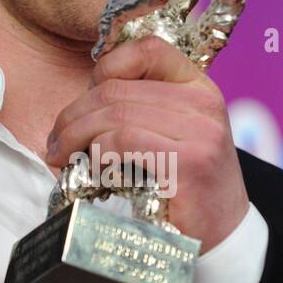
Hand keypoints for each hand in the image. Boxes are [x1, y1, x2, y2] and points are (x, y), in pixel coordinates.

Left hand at [44, 35, 248, 251]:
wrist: (226, 234)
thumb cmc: (190, 187)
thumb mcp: (174, 135)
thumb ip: (142, 110)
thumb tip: (83, 101)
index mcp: (199, 87)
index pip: (148, 49)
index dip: (106, 67)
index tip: (85, 100)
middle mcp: (203, 102)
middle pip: (117, 89)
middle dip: (74, 114)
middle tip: (56, 141)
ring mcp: (200, 131)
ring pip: (116, 115)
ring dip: (76, 136)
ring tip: (62, 157)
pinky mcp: (189, 161)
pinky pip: (125, 142)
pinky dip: (97, 153)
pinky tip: (91, 169)